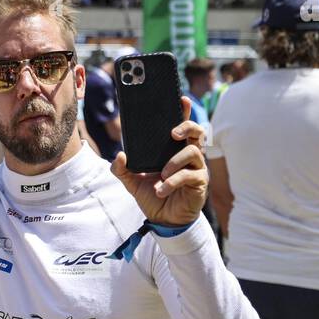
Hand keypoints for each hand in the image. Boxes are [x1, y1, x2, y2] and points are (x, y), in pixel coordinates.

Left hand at [110, 96, 206, 226]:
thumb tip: (119, 155)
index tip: (182, 98)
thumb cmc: (152, 195)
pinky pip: (189, 175)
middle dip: (187, 126)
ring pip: (193, 152)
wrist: (163, 220)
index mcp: (174, 150)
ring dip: (173, 162)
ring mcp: (196, 168)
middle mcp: (188, 155)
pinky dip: (172, 182)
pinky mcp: (199, 183)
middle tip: (173, 134)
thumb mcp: (132, 181)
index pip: (182, 126)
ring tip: (161, 175)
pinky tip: (161, 189)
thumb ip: (121, 168)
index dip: (184, 111)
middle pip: (198, 131)